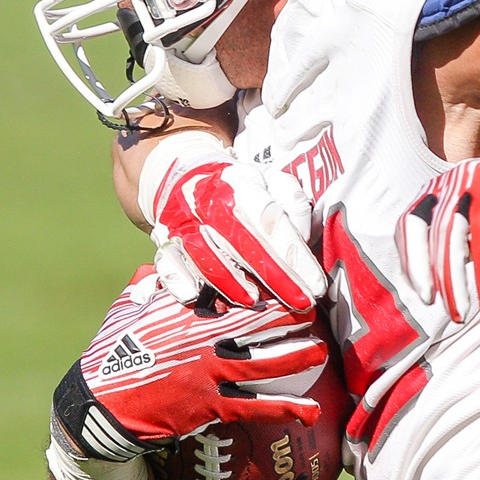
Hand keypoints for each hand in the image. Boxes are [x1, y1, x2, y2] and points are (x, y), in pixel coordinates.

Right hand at [52, 266, 329, 461]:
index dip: (265, 283)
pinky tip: (312, 412)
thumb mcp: (131, 306)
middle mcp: (201, 341)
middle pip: (256, 325)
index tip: (291, 274)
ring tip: (322, 352)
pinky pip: (254, 408)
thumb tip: (169, 261)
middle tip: (318, 308)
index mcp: (184, 311)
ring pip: (262, 364)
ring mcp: (207, 376)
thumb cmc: (113, 350)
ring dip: (296, 358)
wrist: (98, 406)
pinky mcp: (209, 408)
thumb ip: (155, 283)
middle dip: (290, 318)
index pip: (232, 290)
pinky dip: (285, 409)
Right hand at [150, 158, 326, 312]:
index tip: (315, 285)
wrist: (187, 176)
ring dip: (229, 281)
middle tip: (299, 303)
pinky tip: (196, 296)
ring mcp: (184, 222)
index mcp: (242, 183)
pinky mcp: (165, 241)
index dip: (294, 255)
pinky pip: (167, 263)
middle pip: (242, 241)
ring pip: (205, 255)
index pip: (271, 220)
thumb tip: (301, 236)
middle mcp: (210, 201)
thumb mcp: (272, 182)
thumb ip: (293, 203)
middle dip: (273, 276)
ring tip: (254, 302)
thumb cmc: (242, 188)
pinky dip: (179, 280)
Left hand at [398, 143, 479, 321]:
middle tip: (459, 314)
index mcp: (440, 187)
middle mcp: (464, 182)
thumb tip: (423, 288)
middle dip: (453, 281)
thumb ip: (440, 238)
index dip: (416, 262)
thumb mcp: (459, 208)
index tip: (426, 296)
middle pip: (450, 236)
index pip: (414, 224)